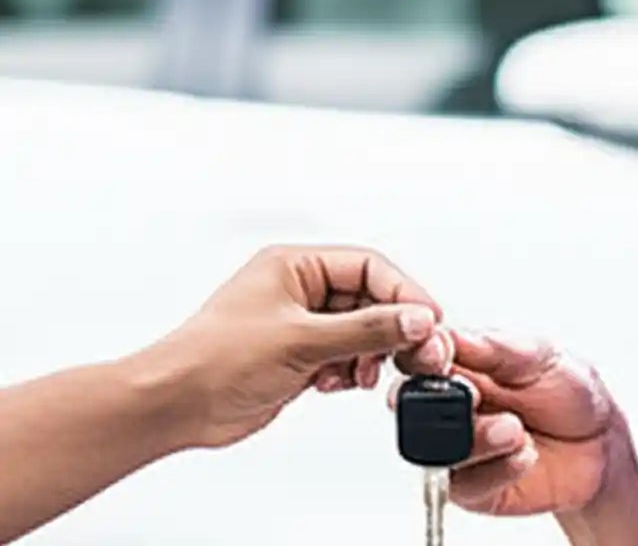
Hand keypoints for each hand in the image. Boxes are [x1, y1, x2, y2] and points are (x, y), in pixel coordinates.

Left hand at [137, 245, 442, 448]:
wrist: (174, 406)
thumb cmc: (212, 360)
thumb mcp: (302, 340)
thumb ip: (366, 329)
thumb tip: (415, 319)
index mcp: (294, 265)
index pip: (369, 266)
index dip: (404, 293)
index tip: (428, 320)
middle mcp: (298, 290)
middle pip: (370, 299)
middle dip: (392, 328)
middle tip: (417, 351)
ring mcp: (299, 325)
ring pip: (361, 332)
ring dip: (372, 354)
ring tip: (366, 373)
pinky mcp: (299, 357)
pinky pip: (345, 356)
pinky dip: (351, 371)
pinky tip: (339, 383)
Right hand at [390, 330, 626, 516]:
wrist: (601, 441)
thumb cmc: (568, 389)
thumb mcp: (539, 355)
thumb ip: (495, 348)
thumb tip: (449, 333)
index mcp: (459, 364)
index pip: (418, 356)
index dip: (421, 354)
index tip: (437, 353)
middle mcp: (448, 406)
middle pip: (410, 404)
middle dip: (438, 401)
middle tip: (473, 396)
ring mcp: (457, 447)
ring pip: (435, 448)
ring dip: (476, 438)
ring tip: (514, 429)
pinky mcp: (473, 487)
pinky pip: (467, 484)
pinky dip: (497, 468)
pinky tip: (526, 454)